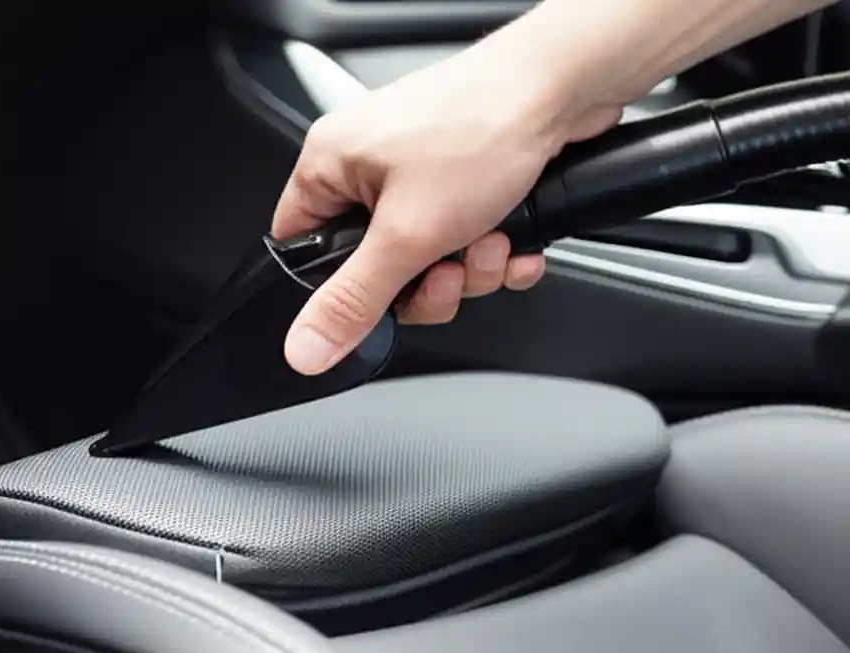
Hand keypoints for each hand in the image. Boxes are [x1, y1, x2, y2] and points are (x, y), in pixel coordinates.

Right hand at [270, 39, 620, 375]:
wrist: (565, 90)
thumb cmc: (482, 126)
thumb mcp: (408, 235)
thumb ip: (354, 301)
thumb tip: (305, 346)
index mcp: (330, 165)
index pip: (303, 250)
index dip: (339, 288)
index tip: (379, 300)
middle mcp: (368, 165)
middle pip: (375, 267)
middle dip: (427, 282)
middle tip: (450, 270)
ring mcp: (418, 171)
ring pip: (427, 260)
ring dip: (470, 269)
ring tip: (492, 241)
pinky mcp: (464, 177)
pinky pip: (464, 240)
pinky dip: (494, 252)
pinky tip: (515, 241)